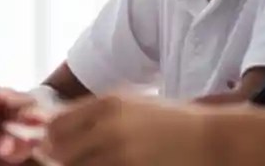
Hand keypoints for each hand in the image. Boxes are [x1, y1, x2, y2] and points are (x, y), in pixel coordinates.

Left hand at [43, 94, 213, 165]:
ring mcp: (122, 155)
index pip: (56, 125)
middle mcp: (110, 128)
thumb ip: (94, 113)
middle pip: (61, 151)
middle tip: (71, 160)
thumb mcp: (132, 105)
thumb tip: (54, 126)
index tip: (53, 147)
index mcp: (107, 104)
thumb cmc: (172, 122)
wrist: (213, 140)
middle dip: (60, 159)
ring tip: (97, 162)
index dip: (50, 139)